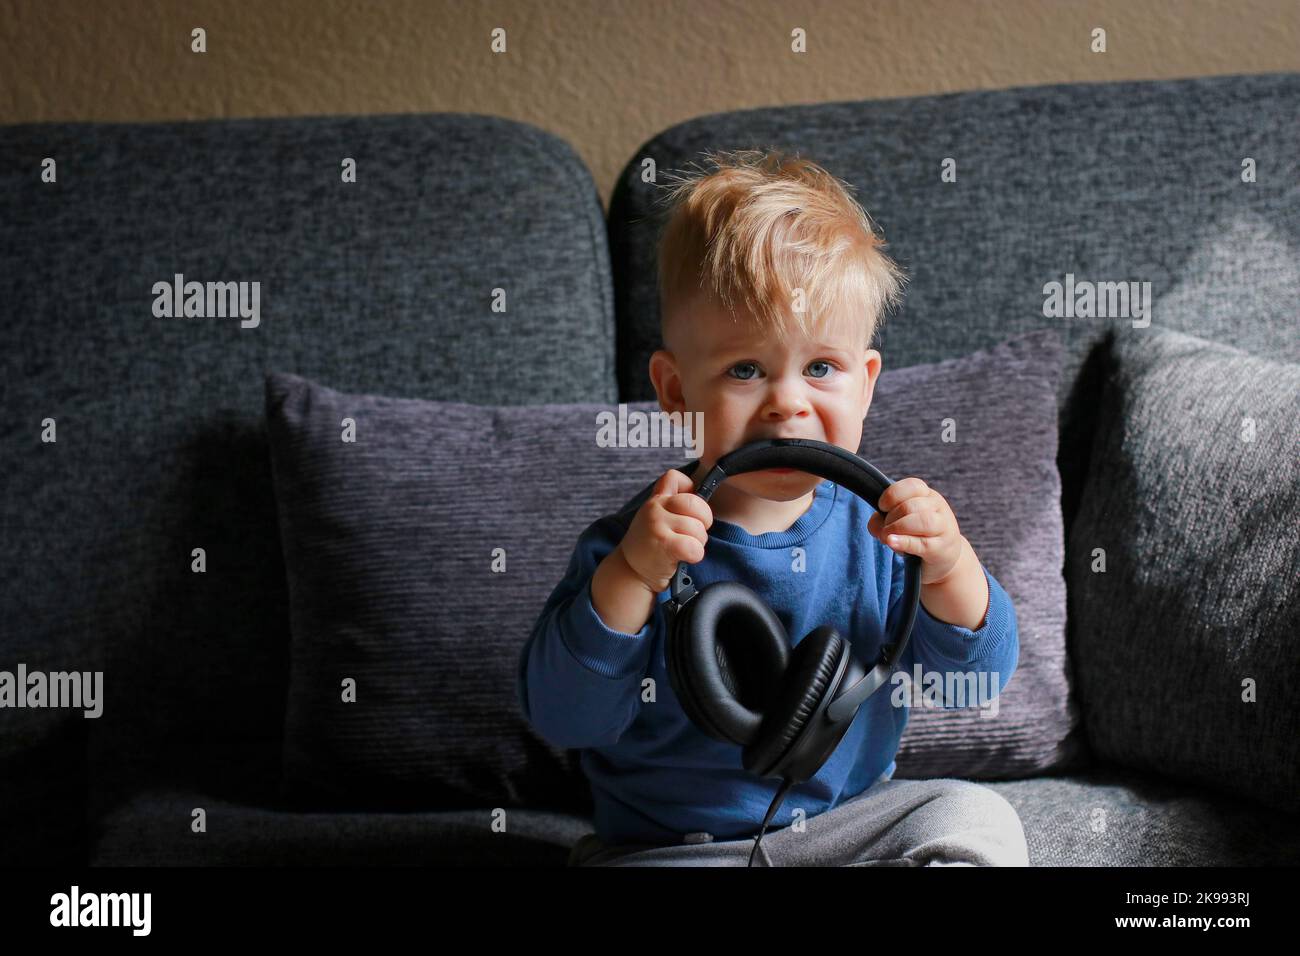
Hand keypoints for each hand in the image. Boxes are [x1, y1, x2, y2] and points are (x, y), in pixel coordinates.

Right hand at [617, 468, 713, 593]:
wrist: (630, 572)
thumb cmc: (650, 545)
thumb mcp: (655, 517)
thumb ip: (670, 500)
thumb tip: (696, 488)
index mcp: (656, 499)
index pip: (674, 477)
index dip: (690, 490)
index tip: (688, 510)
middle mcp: (654, 508)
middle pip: (696, 505)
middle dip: (703, 522)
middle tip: (692, 535)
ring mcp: (657, 525)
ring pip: (698, 529)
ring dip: (698, 543)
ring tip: (682, 549)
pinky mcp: (663, 544)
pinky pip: (694, 546)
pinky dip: (695, 555)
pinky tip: (684, 558)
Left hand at [867, 477, 967, 585]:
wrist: (944, 557)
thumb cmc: (917, 535)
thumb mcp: (900, 522)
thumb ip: (881, 520)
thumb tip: (875, 526)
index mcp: (927, 495)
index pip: (912, 486)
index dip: (892, 494)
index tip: (881, 506)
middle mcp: (938, 507)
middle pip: (910, 506)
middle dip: (890, 518)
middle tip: (884, 530)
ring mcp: (943, 527)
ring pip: (921, 520)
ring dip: (897, 528)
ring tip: (887, 538)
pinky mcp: (941, 548)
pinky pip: (922, 543)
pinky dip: (904, 542)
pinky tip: (892, 542)